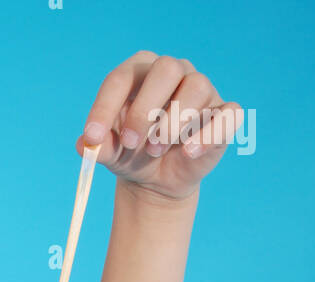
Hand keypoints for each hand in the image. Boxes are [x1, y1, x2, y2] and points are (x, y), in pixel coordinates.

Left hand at [76, 51, 243, 203]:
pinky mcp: (224, 114)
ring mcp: (202, 89)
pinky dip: (209, 134)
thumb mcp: (110, 152)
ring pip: (196, 87)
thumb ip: (98, 145)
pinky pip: (228, 114)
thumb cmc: (132, 154)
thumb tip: (86, 144)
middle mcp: (174, 71)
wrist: (156, 179)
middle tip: (133, 143)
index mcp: (140, 72)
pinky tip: (188, 152)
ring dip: (173, 124)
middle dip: (146, 109)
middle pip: (166, 69)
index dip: (105, 106)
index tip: (93, 136)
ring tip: (155, 150)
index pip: (122, 77)